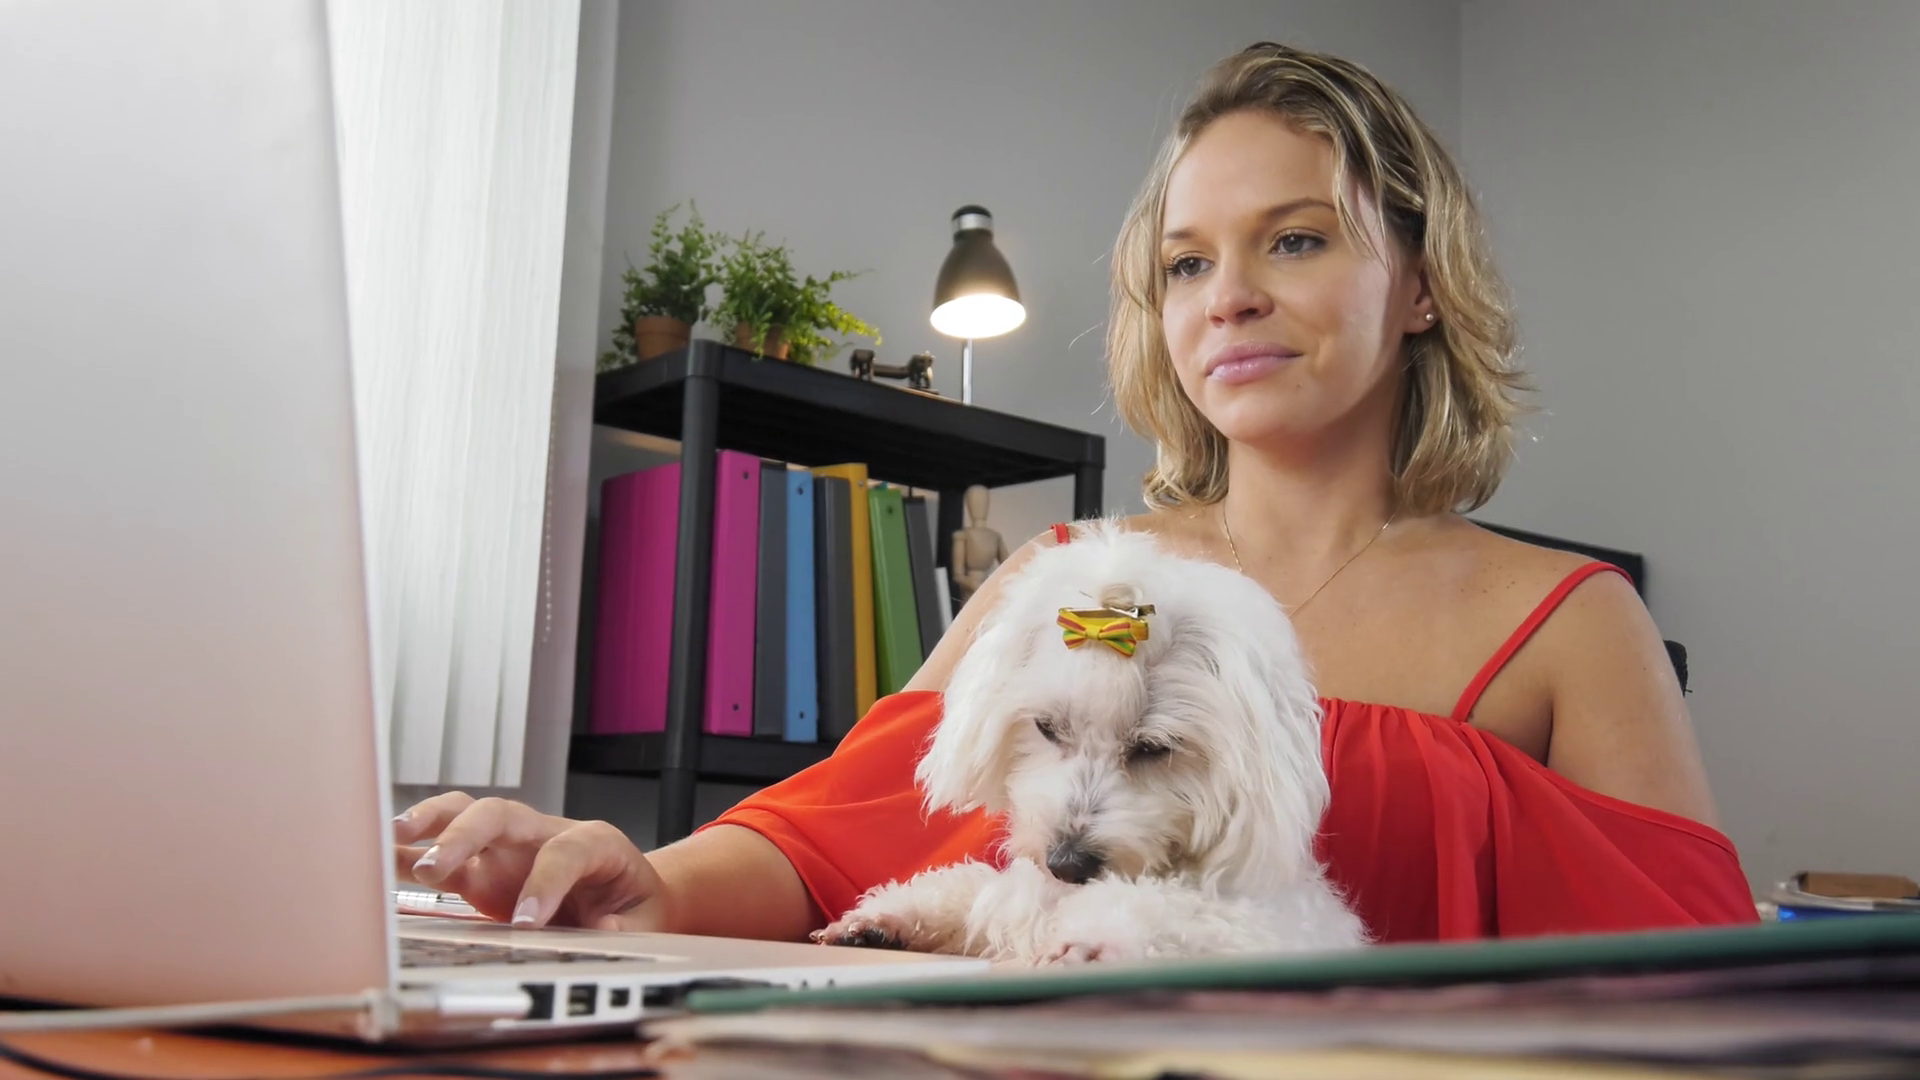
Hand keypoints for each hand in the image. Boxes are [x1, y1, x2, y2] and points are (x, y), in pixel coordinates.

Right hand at [393, 792, 669, 930]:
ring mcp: (509, 849)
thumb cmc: (632, 901)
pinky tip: (379, 855)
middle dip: (463, 836)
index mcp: (592, 841)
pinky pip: (444, 852)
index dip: (544, 884)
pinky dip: (412, 851)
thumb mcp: (645, 917)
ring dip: (428, 825)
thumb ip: (626, 926)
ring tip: (393, 839)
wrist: (625, 896)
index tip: (525, 924)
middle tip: (435, 871)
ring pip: (465, 816)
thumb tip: (602, 927)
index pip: (562, 852)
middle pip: (500, 813)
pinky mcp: (484, 871)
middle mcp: (543, 834)